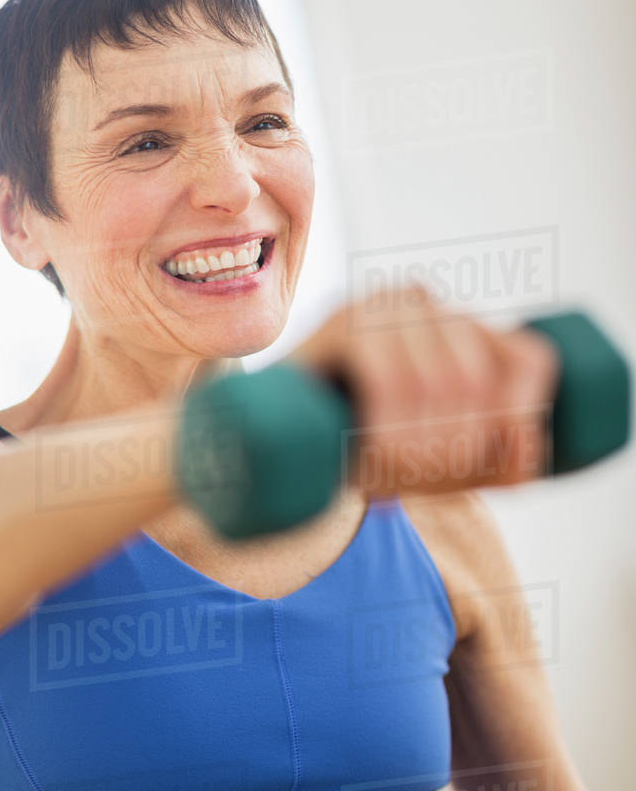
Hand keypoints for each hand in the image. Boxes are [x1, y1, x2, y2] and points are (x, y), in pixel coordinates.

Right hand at [282, 281, 561, 498]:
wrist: (262, 435)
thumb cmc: (351, 443)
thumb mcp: (431, 452)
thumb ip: (486, 456)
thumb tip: (526, 464)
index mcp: (459, 323)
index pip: (529, 360)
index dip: (525, 422)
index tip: (504, 477)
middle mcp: (425, 302)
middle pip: (480, 379)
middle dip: (458, 451)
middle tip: (420, 488)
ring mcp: (379, 304)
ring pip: (438, 381)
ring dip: (420, 450)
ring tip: (389, 483)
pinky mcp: (339, 320)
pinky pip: (389, 380)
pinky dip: (389, 434)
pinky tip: (374, 466)